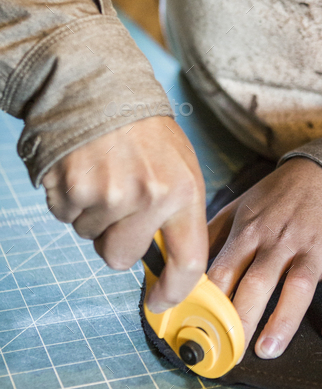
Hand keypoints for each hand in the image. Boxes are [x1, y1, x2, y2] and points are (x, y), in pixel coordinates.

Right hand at [42, 116, 207, 311]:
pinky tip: (83, 169)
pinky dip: (70, 200)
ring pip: (90, 236)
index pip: (188, 259)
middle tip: (119, 204)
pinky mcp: (71, 188)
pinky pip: (66, 217)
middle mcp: (148, 195)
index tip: (160, 301)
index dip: (174, 290)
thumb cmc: (143, 130)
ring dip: (93, 215)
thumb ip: (178, 212)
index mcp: (183, 190)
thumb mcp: (179, 165)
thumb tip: (172, 262)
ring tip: (104, 174)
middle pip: (121, 257)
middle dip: (115, 241)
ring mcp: (107, 194)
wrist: (99, 88)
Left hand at [207, 157, 321, 358]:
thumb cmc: (277, 198)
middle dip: (242, 318)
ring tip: (269, 349)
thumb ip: (212, 237)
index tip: (198, 332)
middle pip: (257, 282)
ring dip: (283, 319)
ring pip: (298, 285)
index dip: (209, 303)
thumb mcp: (240, 208)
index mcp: (249, 232)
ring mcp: (312, 247)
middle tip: (231, 351)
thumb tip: (180, 265)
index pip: (223, 272)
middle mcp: (279, 241)